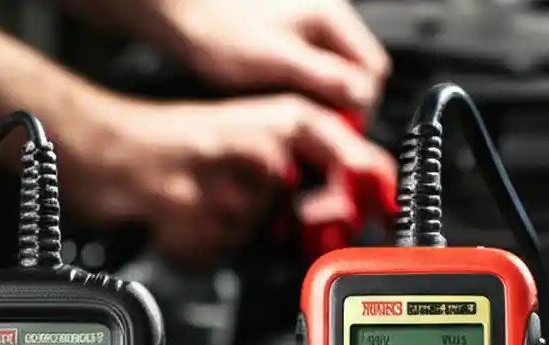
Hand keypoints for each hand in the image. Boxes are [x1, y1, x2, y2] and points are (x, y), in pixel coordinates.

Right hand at [57, 92, 396, 265]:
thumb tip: (351, 212)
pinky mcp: (208, 230)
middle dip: (293, 223)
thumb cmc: (182, 143)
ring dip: (241, 232)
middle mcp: (269, 154)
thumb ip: (310, 169)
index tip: (387, 207)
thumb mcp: (259, 138)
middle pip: (312, 216)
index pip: (357, 160)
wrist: (114, 151)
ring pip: (266, 239)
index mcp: (287, 122)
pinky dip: (211, 245)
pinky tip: (191, 216)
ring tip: (206, 200)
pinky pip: (228, 255)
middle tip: (244, 201)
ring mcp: (238, 195)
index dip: (375, 189)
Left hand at [136, 0, 390, 111]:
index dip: (362, 104)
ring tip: (292, 114)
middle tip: (317, 128)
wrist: (174, 9)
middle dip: (340, 104)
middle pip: (355, 74)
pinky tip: (277, 102)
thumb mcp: (275, 60)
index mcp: (330, 17)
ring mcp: (305, 29)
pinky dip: (299, 92)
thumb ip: (322, 78)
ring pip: (331, 77)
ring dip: (318, 100)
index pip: (373, 71)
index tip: (341, 129)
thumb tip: (362, 98)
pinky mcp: (284, 42)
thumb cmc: (216, 27)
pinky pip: (307, 74)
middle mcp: (323, 19)